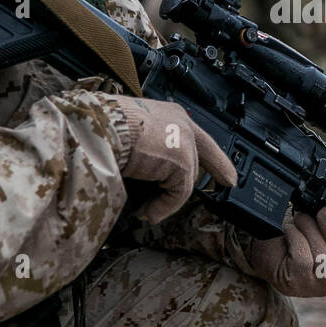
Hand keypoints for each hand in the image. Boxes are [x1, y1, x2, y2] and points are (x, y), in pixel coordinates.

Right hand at [113, 97, 236, 223]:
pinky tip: (146, 213)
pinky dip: (163, 207)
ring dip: (164, 202)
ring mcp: (183, 140)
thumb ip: (147, 149)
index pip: (200, 139)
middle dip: (182, 189)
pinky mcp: (181, 159)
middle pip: (195, 163)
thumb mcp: (129, 135)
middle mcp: (180, 123)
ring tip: (143, 212)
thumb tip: (148, 173)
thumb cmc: (101, 128)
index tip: (229, 179)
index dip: (216, 161)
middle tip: (159, 210)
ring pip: (185, 180)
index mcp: (168, 114)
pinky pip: (179, 193)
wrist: (96, 127)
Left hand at [250, 206, 325, 297]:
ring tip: (301, 219)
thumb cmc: (295, 240)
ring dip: (310, 227)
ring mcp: (312, 285)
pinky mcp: (293, 282)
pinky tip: (289, 230)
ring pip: (322, 255)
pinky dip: (296, 236)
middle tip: (324, 211)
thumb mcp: (323, 241)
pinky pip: (302, 256)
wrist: (263, 250)